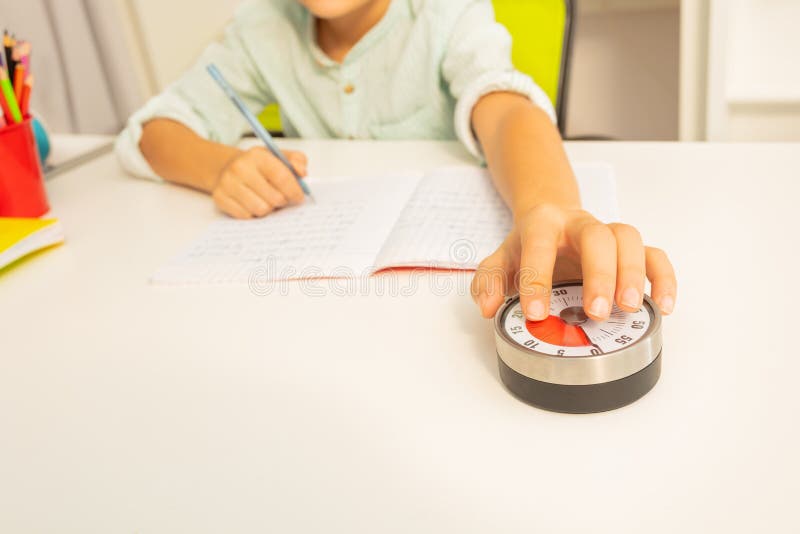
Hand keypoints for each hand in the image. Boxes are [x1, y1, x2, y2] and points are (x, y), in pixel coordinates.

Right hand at [212, 147, 307, 218]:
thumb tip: (302, 173)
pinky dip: (253, 213)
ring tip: (266, 200)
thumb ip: (297, 161)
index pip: (282, 178)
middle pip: (274, 198)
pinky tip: (252, 203)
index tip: (298, 197)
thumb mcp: (279, 156)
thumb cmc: (260, 165)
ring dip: (268, 209)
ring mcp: (228, 183)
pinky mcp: (220, 198)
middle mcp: (240, 168)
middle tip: (280, 198)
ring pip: (260, 210)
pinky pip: (246, 216)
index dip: (294, 191)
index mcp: (258, 156)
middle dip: (282, 201)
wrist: (229, 167)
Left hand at [471, 204, 676, 320]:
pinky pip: (655, 255)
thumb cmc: (528, 246)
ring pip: (629, 240)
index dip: (537, 279)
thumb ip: (489, 281)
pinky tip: (663, 305)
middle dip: (599, 275)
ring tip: (628, 309)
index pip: (539, 244)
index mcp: (543, 223)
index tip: (535, 314)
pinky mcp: (629, 249)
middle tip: (596, 313)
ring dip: (633, 274)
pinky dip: (663, 278)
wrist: (550, 222)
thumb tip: (489, 307)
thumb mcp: (499, 261)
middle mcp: (579, 224)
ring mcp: (607, 233)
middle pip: (598, 236)